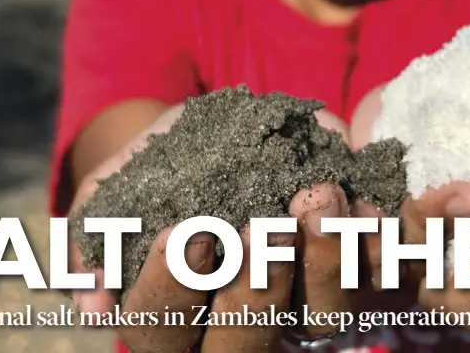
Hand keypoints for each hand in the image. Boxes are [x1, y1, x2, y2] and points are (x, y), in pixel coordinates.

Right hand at [68, 105, 353, 352]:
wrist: (218, 137)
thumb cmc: (156, 172)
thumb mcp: (113, 191)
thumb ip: (95, 235)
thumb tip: (94, 299)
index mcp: (174, 321)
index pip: (160, 330)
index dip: (172, 289)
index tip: (187, 231)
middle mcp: (238, 328)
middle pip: (246, 344)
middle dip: (256, 287)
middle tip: (262, 225)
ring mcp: (300, 307)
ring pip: (322, 319)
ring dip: (324, 261)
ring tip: (318, 199)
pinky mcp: (350, 273)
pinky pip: (374, 274)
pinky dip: (375, 241)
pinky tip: (368, 203)